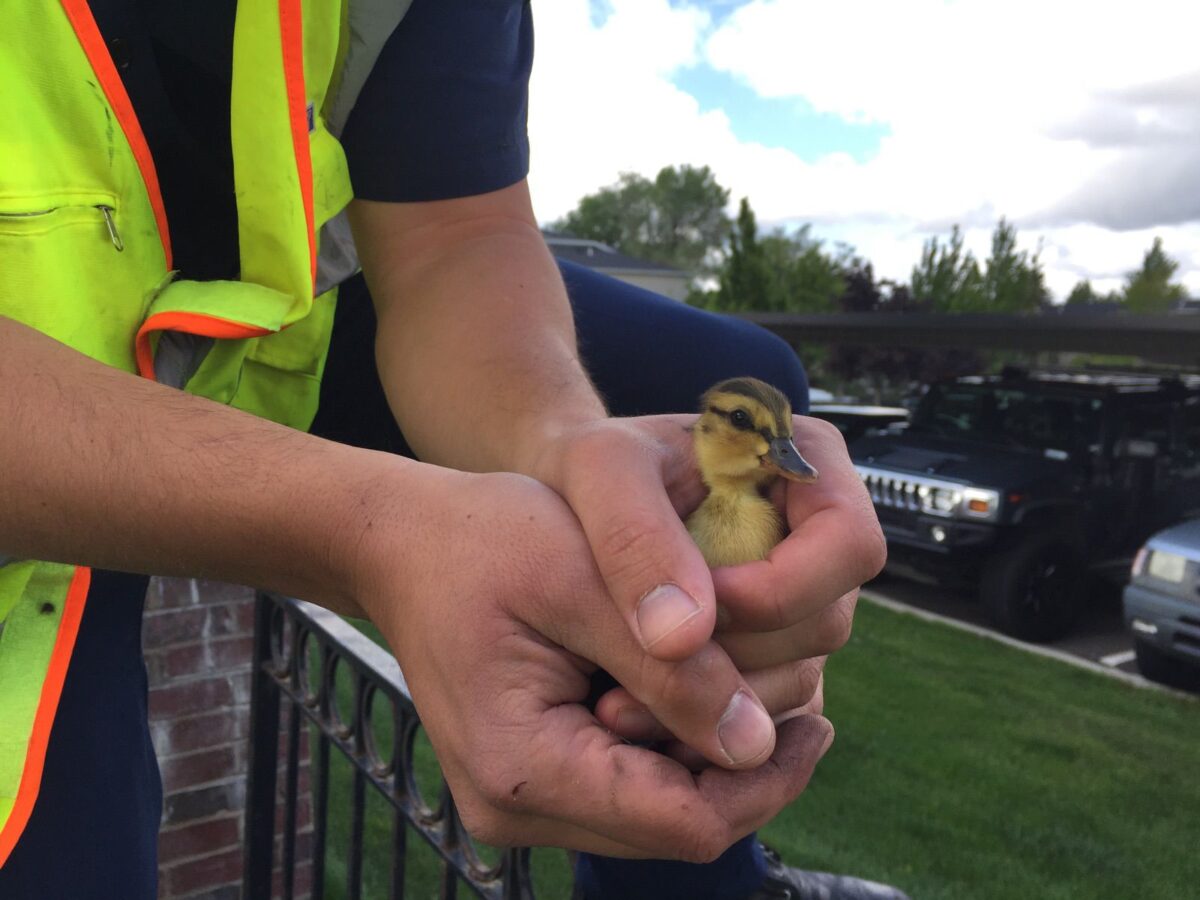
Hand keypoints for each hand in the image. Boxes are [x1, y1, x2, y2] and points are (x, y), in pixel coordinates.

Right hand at [348, 464, 833, 857]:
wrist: (403, 544)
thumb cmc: (481, 540)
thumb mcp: (581, 581)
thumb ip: (668, 669)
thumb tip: (756, 743)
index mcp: (523, 767)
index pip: (683, 822)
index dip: (765, 783)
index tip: (816, 724)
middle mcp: (515, 808)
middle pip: (674, 826)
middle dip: (742, 769)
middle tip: (796, 699)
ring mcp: (519, 799)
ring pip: (657, 812)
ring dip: (710, 758)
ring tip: (752, 688)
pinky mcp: (528, 778)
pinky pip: (626, 786)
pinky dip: (671, 746)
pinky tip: (696, 691)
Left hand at [532, 416, 882, 743]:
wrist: (559, 500)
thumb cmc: (586, 465)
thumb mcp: (598, 471)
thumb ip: (633, 537)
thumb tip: (685, 638)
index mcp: (805, 462)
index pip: (849, 543)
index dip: (783, 588)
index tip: (701, 601)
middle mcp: (816, 536)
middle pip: (826, 621)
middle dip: (738, 653)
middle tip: (642, 654)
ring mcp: (798, 600)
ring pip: (798, 675)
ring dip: (714, 700)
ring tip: (620, 696)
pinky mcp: (767, 653)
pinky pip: (764, 710)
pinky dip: (703, 722)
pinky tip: (635, 712)